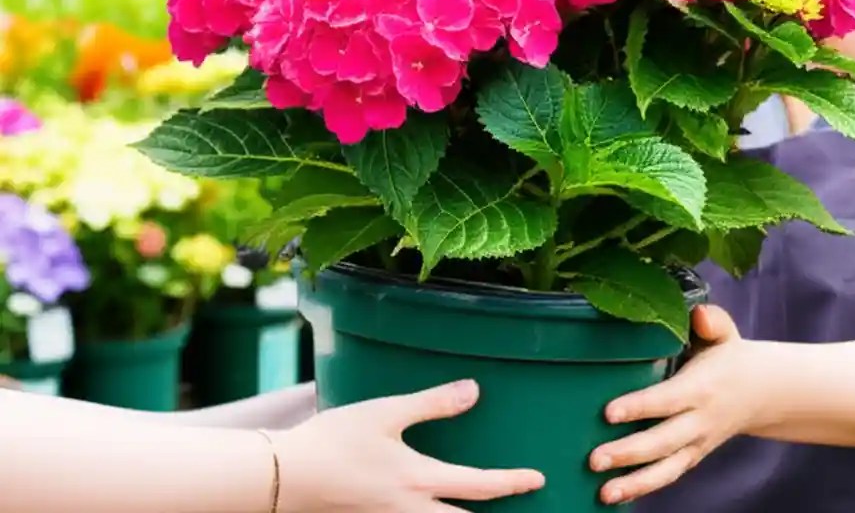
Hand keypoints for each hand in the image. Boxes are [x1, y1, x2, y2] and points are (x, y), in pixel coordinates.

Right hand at [272, 380, 544, 511]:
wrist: (280, 478)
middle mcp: (409, 511)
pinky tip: (436, 510)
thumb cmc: (331, 441)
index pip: (480, 486)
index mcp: (418, 481)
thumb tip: (474, 390)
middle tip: (522, 511)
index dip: (513, 483)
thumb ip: (432, 403)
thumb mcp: (384, 413)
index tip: (537, 480)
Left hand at [590, 306, 762, 504]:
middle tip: (594, 459)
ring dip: (634, 483)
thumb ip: (713, 322)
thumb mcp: (725, 334)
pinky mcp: (692, 457)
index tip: (609, 412)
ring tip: (604, 493)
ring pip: (666, 469)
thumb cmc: (729, 358)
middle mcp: (700, 421)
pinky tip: (615, 497)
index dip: (640, 407)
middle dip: (629, 452)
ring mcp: (696, 444)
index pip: (668, 400)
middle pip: (663, 442)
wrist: (761, 392)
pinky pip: (668, 476)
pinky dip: (643, 489)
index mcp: (702, 388)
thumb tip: (698, 315)